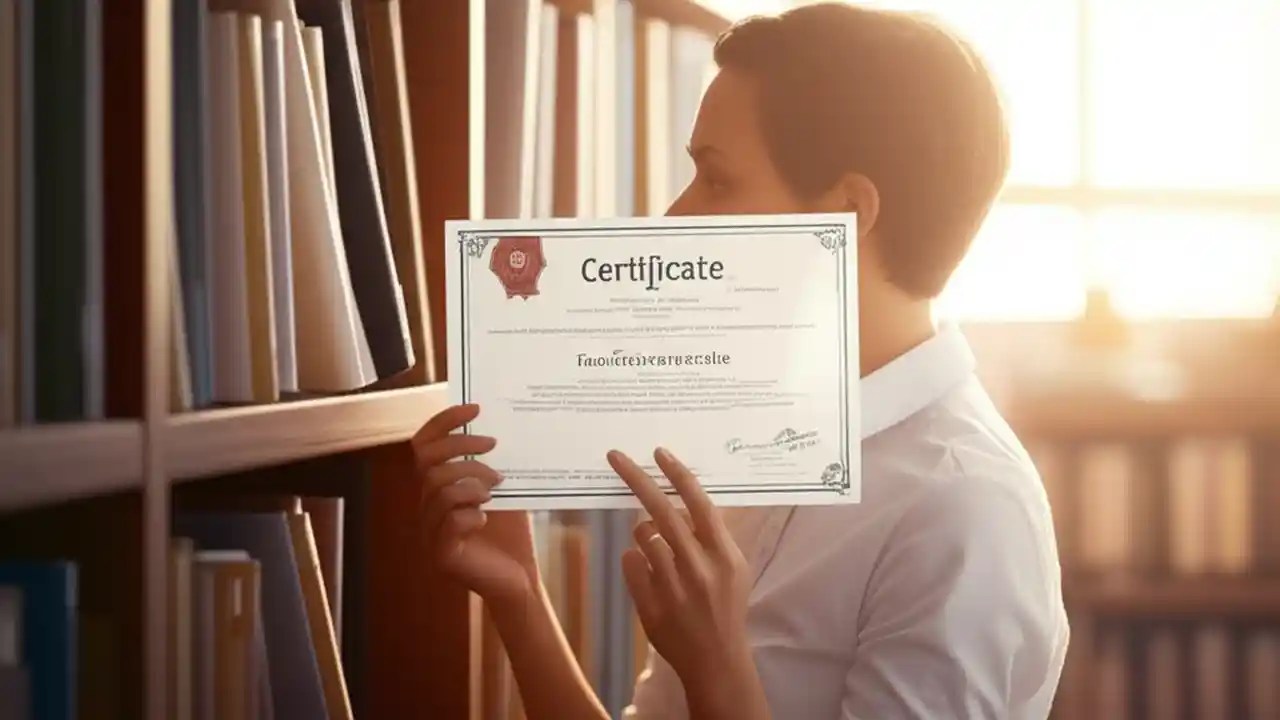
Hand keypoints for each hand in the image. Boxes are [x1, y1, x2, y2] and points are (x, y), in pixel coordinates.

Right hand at [412, 404, 536, 608]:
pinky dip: (470, 514)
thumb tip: (500, 423)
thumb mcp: (503, 489)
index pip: (423, 445)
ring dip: (471, 480)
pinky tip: (486, 519)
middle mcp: (427, 507)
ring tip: (497, 486)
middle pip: (427, 463)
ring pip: (437, 490)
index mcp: (437, 488)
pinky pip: (448, 524)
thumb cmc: (510, 533)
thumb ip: (492, 463)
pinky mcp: (443, 556)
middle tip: (493, 446)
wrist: (519, 579)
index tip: (475, 408)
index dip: (443, 422)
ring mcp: (431, 532)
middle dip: (461, 447)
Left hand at [608, 448, 769, 719]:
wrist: (716, 659)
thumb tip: (680, 500)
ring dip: (642, 531)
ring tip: (655, 545)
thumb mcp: (732, 568)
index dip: (678, 474)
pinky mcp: (650, 604)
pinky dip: (633, 560)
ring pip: (641, 535)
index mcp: (724, 554)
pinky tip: (649, 572)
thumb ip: (709, 536)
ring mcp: (673, 587)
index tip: (659, 452)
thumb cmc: (725, 606)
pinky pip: (629, 562)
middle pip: (661, 510)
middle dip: (636, 478)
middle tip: (615, 456)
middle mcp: (699, 567)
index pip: (699, 503)